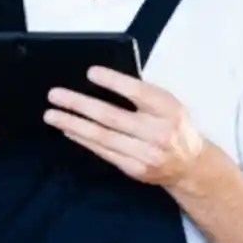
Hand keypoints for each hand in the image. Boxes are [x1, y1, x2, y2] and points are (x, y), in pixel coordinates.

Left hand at [44, 66, 204, 187]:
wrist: (190, 165)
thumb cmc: (173, 125)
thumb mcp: (167, 104)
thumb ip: (142, 95)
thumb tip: (101, 81)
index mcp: (169, 109)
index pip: (138, 92)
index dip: (113, 82)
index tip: (90, 72)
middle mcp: (158, 132)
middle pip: (112, 116)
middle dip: (79, 104)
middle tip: (55, 95)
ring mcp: (146, 154)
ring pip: (102, 137)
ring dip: (73, 124)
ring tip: (52, 115)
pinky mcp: (135, 169)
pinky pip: (103, 152)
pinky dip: (83, 139)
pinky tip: (68, 130)